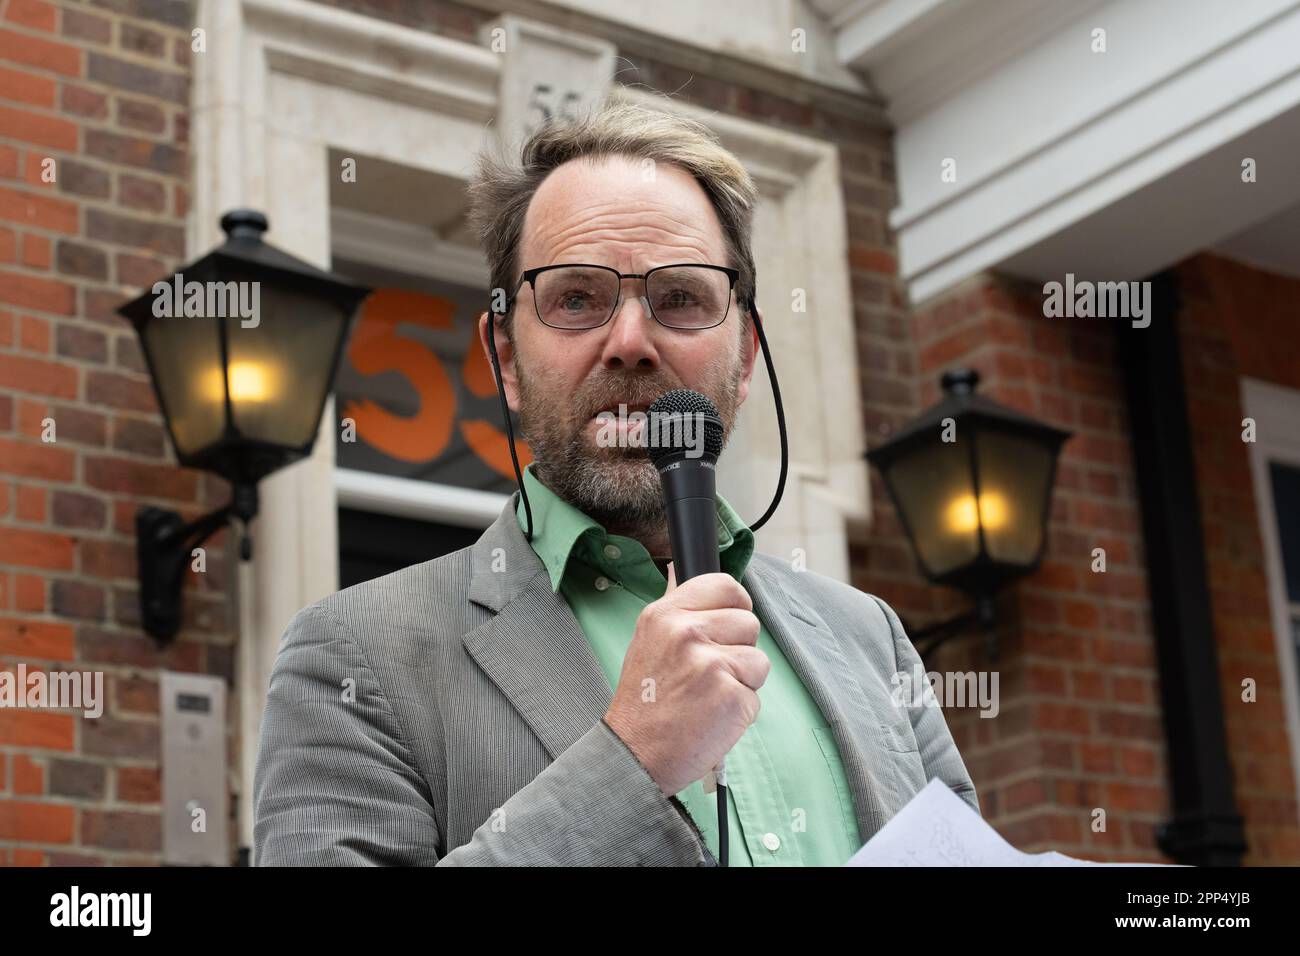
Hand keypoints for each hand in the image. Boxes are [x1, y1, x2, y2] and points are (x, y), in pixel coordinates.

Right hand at [604, 563, 769, 795]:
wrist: (634, 753)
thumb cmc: (643, 701)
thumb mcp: (647, 639)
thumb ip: (674, 607)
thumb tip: (680, 568)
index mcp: (667, 614)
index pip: (726, 586)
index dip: (735, 606)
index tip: (727, 627)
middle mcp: (688, 633)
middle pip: (749, 623)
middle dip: (738, 649)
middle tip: (708, 674)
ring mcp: (711, 665)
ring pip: (759, 660)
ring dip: (742, 682)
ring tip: (708, 697)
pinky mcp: (732, 698)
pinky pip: (757, 696)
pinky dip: (741, 711)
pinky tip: (712, 717)